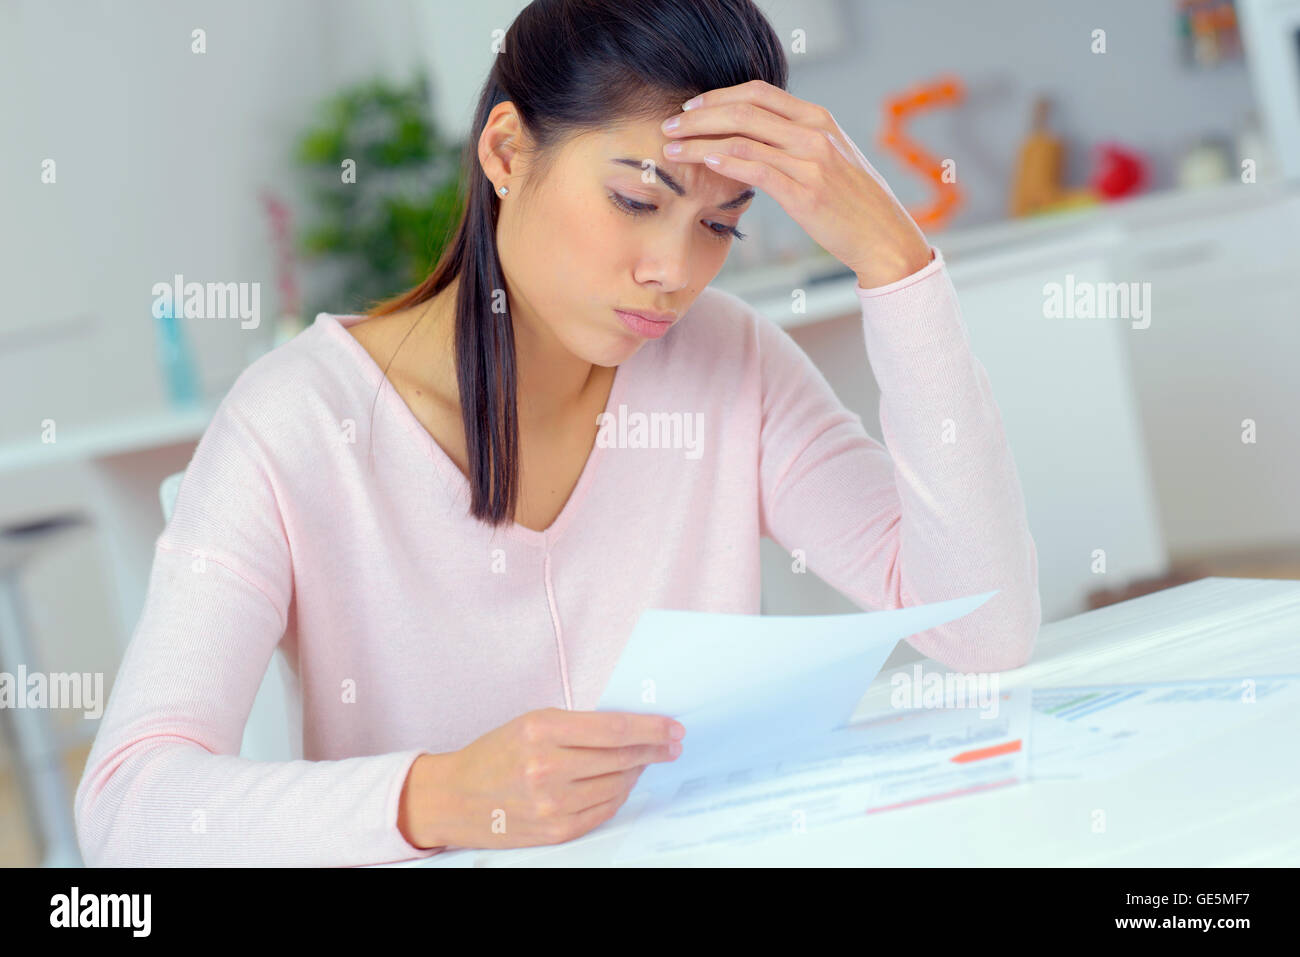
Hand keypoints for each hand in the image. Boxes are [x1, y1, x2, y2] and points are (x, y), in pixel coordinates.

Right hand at [400, 707, 683, 849]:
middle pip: (621, 758)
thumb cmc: (496, 753)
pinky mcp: (556, 830)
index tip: (673, 727)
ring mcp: (552, 803)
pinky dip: (619, 795)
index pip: (613, 728)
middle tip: (672, 744)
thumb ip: (578, 726)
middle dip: (653, 750)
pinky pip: (603, 810)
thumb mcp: (532, 723)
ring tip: (646, 761)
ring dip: (638, 772)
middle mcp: (547, 767)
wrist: (455, 797)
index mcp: (541, 729)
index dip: (650, 728)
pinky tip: (624, 783)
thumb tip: (632, 728)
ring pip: (617, 785)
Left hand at [661, 79, 932, 287]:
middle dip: (698, 116)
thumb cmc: (854, 202)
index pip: (758, 92)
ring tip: (672, 149)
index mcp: (818, 119)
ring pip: (742, 138)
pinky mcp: (804, 192)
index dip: (718, 96)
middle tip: (669, 125)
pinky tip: (703, 162)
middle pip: (743, 110)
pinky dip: (725, 161)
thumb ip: (796, 142)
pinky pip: (756, 168)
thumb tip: (755, 138)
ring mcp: (810, 161)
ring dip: (699, 142)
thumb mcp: (830, 158)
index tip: (690, 107)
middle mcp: (814, 133)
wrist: (884, 236)